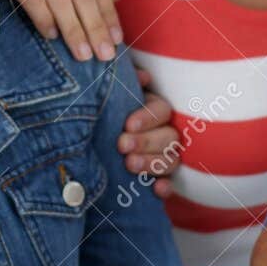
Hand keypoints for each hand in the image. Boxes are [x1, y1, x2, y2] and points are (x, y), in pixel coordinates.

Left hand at [119, 67, 181, 196]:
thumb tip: (142, 76)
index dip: (148, 117)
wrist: (95, 144)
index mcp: (155, 110)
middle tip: (122, 145)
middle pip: (169, 137)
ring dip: (152, 163)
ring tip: (129, 165)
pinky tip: (156, 189)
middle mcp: (165, 133)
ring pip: (171, 160)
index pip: (162, 111)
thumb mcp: (114, 97)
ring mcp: (165, 157)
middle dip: (146, 142)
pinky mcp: (161, 179)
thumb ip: (126, 84)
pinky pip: (171, 184)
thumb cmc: (107, 114)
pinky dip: (166, 187)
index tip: (128, 124)